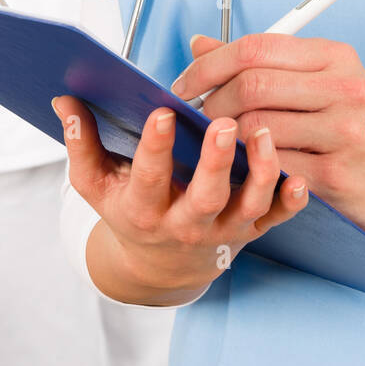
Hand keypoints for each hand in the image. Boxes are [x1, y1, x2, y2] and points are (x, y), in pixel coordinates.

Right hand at [52, 94, 307, 303]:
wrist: (162, 264)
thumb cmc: (132, 211)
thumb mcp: (97, 183)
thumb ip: (80, 143)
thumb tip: (64, 100)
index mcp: (145, 209)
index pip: (149, 178)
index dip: (155, 147)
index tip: (162, 112)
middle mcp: (186, 222)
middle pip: (204, 196)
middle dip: (214, 161)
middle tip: (221, 123)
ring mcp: (223, 227)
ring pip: (247, 204)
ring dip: (260, 171)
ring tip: (262, 134)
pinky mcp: (251, 228)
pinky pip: (276, 217)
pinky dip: (291, 201)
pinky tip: (300, 177)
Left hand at [170, 33, 364, 249]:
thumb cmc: (351, 133)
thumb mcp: (316, 86)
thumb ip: (260, 65)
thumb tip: (198, 44)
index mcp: (336, 56)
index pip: (256, 47)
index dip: (210, 64)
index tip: (184, 84)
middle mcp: (345, 86)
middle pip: (252, 84)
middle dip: (211, 103)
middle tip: (194, 119)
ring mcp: (344, 130)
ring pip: (256, 127)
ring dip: (224, 138)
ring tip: (214, 144)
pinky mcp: (337, 174)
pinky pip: (270, 166)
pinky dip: (246, 167)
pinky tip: (239, 169)